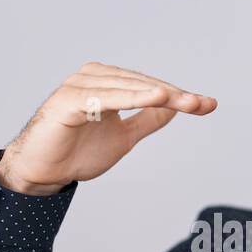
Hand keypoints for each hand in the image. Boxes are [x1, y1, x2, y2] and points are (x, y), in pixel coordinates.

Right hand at [0, 61, 216, 193]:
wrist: (44, 173)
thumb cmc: (77, 153)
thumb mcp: (124, 137)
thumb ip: (148, 120)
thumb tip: (175, 106)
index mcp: (106, 83)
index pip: (149, 86)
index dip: (178, 96)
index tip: (207, 105)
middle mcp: (93, 78)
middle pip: (142, 83)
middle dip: (173, 95)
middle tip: (201, 104)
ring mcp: (79, 86)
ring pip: (126, 87)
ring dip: (157, 93)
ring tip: (185, 100)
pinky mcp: (67, 100)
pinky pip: (104, 97)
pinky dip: (130, 96)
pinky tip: (155, 98)